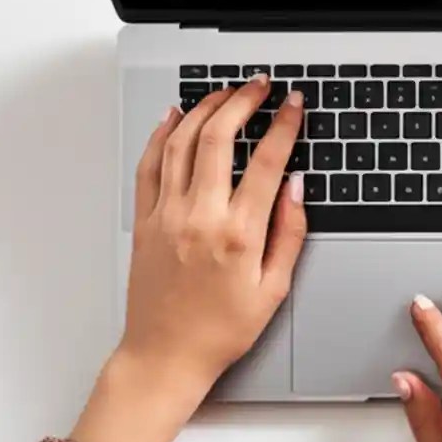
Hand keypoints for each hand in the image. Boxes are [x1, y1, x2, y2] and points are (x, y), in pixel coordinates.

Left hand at [70, 76, 306, 441]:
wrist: (165, 355)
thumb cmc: (220, 330)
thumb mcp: (274, 288)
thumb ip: (290, 233)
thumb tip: (296, 187)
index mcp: (238, 234)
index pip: (266, 161)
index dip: (283, 124)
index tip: (293, 104)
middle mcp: (199, 216)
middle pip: (219, 137)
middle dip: (243, 101)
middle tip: (259, 85)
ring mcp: (167, 214)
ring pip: (182, 142)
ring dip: (206, 108)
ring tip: (226, 93)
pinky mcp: (145, 220)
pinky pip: (151, 164)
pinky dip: (163, 133)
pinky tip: (175, 116)